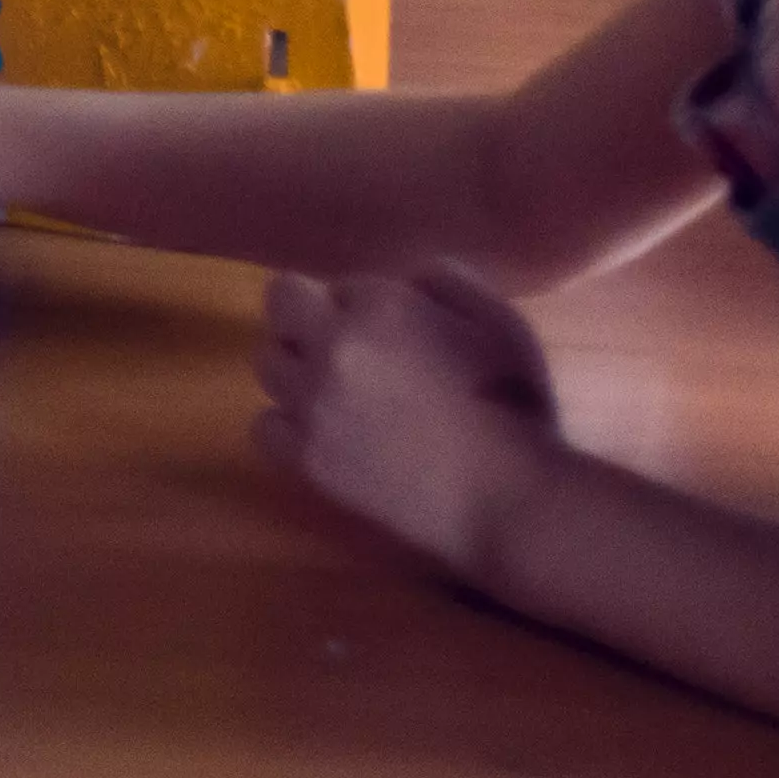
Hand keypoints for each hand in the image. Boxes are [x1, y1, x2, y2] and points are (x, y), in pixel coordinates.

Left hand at [253, 263, 566, 579]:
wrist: (508, 498)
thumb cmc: (512, 404)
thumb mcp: (497, 319)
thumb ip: (444, 281)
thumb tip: (403, 280)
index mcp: (380, 306)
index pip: (337, 283)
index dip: (359, 303)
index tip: (388, 331)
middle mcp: (334, 348)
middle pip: (281, 307)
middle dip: (309, 319)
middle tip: (351, 351)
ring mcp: (315, 407)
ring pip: (267, 364)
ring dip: (296, 368)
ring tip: (340, 394)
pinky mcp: (309, 460)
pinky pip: (265, 426)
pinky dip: (286, 424)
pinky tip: (325, 432)